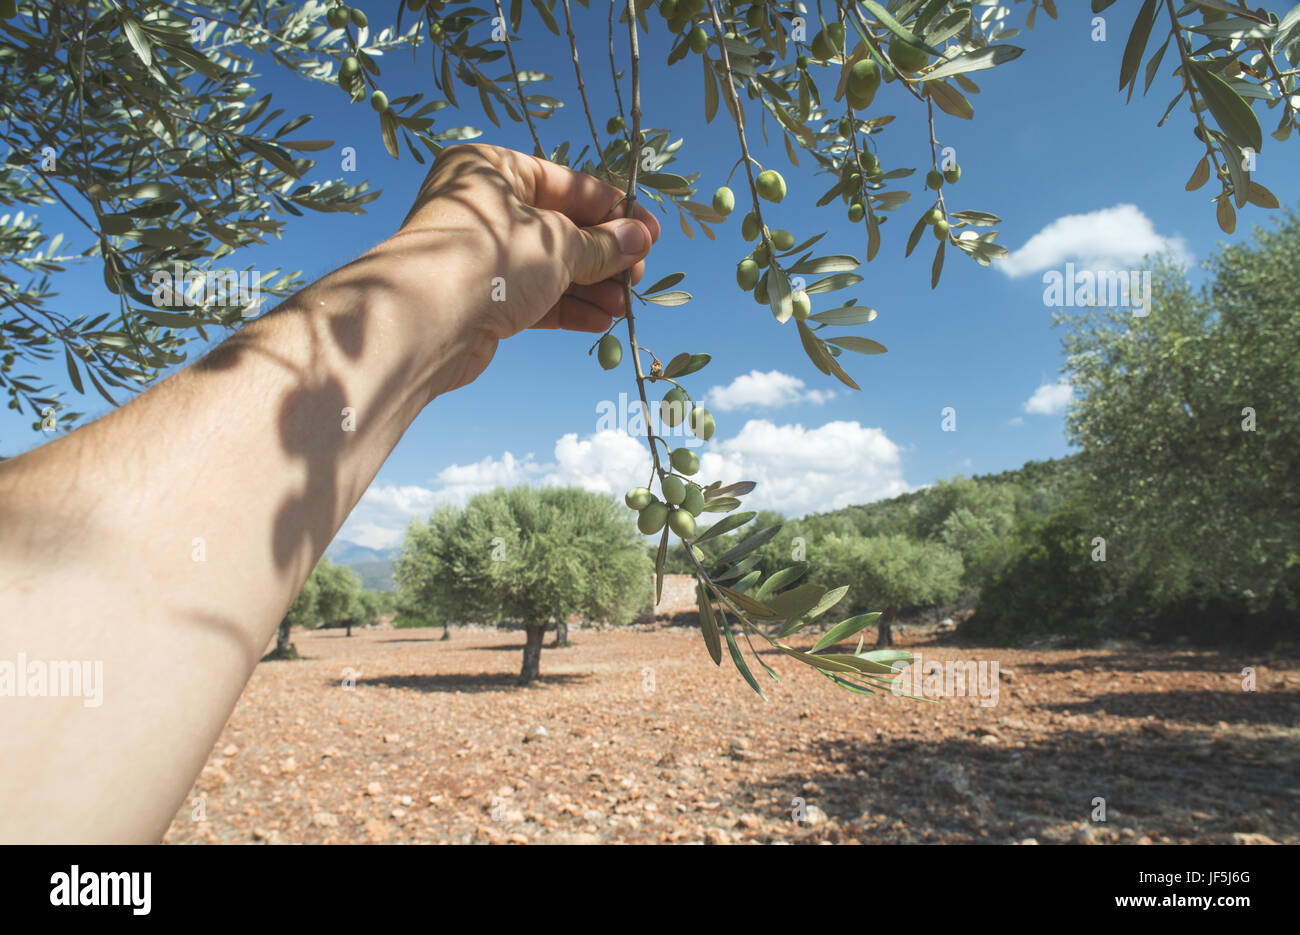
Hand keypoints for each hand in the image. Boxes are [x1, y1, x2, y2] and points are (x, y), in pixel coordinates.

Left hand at [378, 143, 660, 390]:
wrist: (427, 322)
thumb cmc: (491, 258)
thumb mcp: (559, 243)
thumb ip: (603, 244)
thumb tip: (641, 240)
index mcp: (492, 168)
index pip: (568, 184)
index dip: (615, 210)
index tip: (652, 232)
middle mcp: (483, 207)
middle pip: (561, 228)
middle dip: (605, 255)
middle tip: (641, 274)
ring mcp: (480, 255)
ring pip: (550, 267)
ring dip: (592, 287)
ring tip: (625, 305)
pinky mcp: (482, 299)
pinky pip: (535, 298)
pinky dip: (568, 308)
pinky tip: (602, 321)